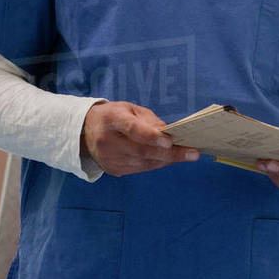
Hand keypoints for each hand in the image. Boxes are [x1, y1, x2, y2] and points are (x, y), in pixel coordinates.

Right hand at [80, 101, 198, 175]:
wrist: (85, 131)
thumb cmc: (114, 116)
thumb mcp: (130, 109)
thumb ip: (149, 120)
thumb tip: (170, 133)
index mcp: (111, 119)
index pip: (132, 129)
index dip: (151, 137)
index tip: (170, 142)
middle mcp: (106, 141)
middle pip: (141, 151)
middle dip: (170, 154)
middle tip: (193, 153)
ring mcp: (108, 158)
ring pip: (143, 163)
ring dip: (167, 160)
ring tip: (186, 154)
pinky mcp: (112, 169)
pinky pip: (140, 169)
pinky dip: (157, 164)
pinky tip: (168, 159)